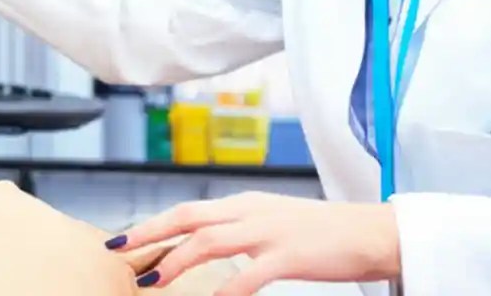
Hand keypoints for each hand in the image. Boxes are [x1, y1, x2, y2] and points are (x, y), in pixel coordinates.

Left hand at [107, 192, 400, 293]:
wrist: (371, 232)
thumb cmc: (322, 233)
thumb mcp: (271, 222)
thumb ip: (238, 229)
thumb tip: (202, 243)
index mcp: (243, 204)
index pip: (187, 211)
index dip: (152, 223)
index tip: (123, 238)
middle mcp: (250, 212)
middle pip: (187, 218)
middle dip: (149, 234)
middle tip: (119, 250)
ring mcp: (269, 232)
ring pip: (209, 242)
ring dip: (176, 262)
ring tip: (151, 281)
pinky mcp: (289, 255)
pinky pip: (248, 274)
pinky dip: (224, 290)